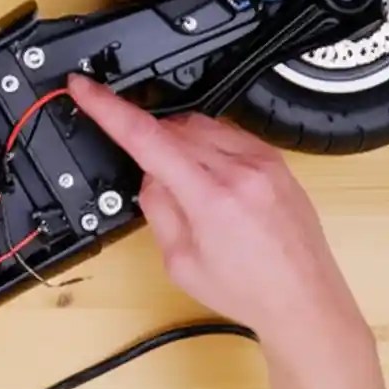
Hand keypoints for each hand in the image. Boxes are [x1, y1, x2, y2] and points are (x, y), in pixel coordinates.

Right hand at [67, 75, 368, 351]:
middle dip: (148, 146)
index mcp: (211, 197)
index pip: (147, 138)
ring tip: (187, 192)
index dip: (109, 109)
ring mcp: (263, 161)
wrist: (303, 299)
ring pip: (199, 127)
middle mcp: (241, 170)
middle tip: (152, 186)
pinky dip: (206, 148)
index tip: (86, 89)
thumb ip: (158, 209)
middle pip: (171, 128)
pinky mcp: (276, 160)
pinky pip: (227, 134)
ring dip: (177, 146)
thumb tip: (148, 176)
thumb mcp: (181, 261)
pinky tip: (209, 181)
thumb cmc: (249, 289)